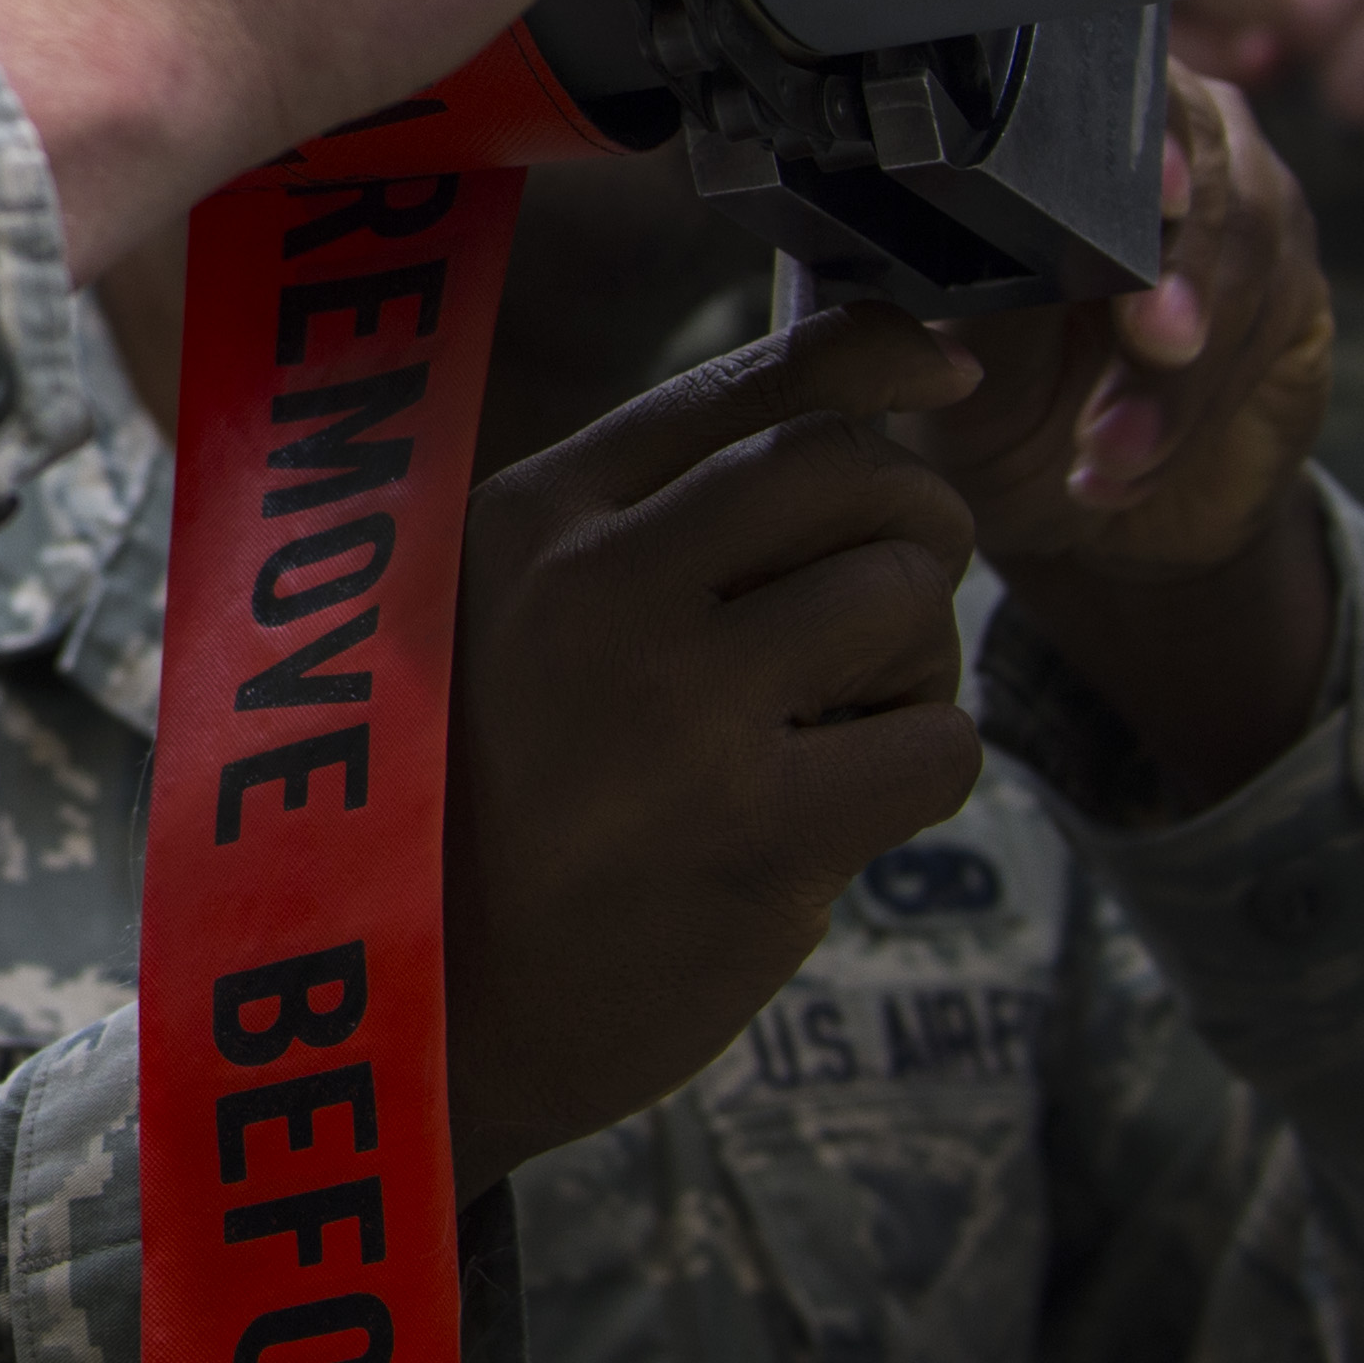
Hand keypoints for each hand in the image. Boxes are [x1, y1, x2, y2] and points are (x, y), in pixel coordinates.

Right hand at [445, 306, 982, 1199]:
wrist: (424, 1004)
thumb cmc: (478, 794)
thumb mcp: (499, 606)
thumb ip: (634, 512)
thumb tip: (854, 386)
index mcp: (533, 519)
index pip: (754, 385)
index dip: (882, 358)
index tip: (939, 377)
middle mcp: (602, 588)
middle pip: (859, 475)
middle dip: (914, 524)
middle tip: (886, 595)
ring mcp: (681, 711)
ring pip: (908, 602)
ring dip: (913, 661)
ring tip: (837, 719)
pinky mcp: (759, 836)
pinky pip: (938, 745)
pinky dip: (919, 766)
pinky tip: (840, 802)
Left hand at [906, 69, 1336, 807]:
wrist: (1066, 512)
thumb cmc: (983, 400)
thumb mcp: (938, 341)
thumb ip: (947, 269)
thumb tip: (919, 217)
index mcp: (1065, 136)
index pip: (1121, 90)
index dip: (1145, 135)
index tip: (1153, 198)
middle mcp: (1170, 153)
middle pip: (1213, 166)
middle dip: (1184, 267)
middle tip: (1158, 342)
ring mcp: (1243, 218)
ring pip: (1250, 258)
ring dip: (1179, 373)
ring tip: (1109, 447)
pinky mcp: (1292, 299)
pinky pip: (1272, 330)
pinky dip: (1198, 411)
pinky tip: (1128, 463)